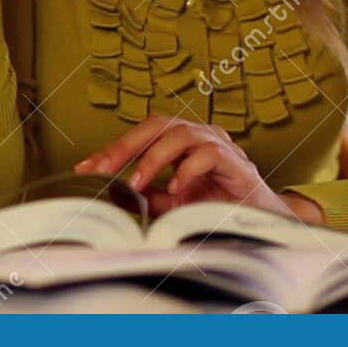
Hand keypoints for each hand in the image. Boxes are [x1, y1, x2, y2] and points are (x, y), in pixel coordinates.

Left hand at [74, 115, 324, 222]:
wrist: (262, 223)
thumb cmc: (218, 208)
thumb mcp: (174, 205)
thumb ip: (148, 196)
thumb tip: (114, 195)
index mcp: (183, 142)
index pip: (142, 135)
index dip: (113, 149)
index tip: (85, 168)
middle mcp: (200, 135)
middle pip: (158, 124)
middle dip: (126, 145)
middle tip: (102, 168)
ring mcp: (220, 145)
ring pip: (182, 134)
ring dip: (153, 158)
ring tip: (136, 182)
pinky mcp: (237, 162)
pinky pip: (209, 154)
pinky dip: (187, 169)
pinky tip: (175, 189)